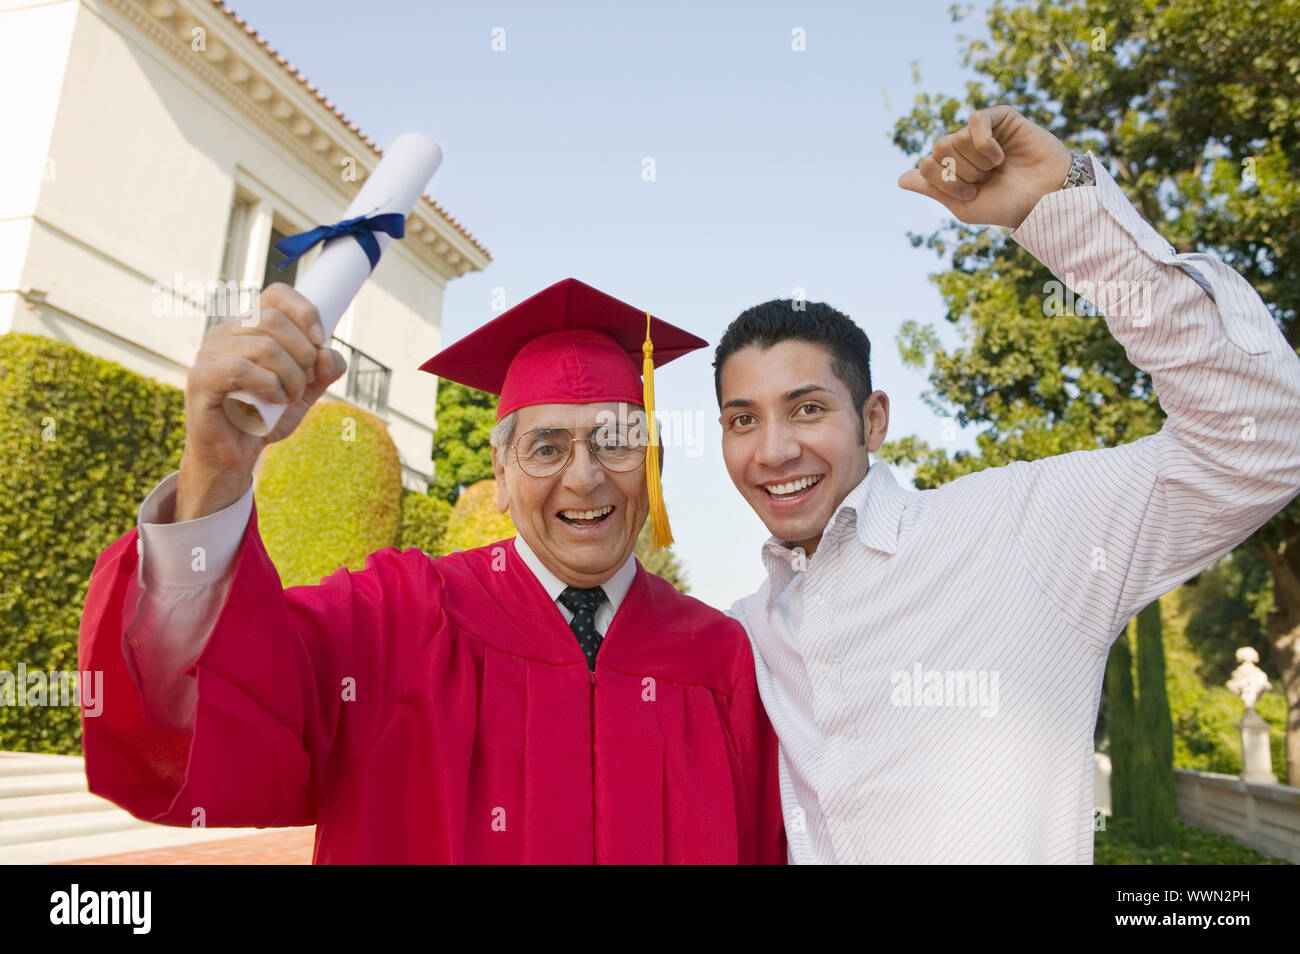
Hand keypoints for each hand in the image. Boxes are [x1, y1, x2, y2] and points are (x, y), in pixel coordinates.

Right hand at [176, 283, 347, 520]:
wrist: (235, 455)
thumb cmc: (266, 417)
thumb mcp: (306, 390)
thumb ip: (324, 369)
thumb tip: (327, 353)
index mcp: (248, 327)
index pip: (277, 294)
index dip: (305, 311)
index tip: (320, 340)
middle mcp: (225, 333)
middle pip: (274, 320)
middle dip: (303, 353)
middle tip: (303, 383)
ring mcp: (209, 353)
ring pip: (263, 346)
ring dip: (290, 376)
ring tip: (289, 397)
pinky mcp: (200, 379)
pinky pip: (240, 369)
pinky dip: (268, 385)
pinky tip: (274, 400)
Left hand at [897, 105, 1072, 228]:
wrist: (1044, 198)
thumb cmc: (1007, 205)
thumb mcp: (963, 206)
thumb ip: (933, 189)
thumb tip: (900, 179)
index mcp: (952, 168)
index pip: (926, 165)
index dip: (946, 182)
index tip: (971, 194)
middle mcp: (963, 148)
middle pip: (938, 148)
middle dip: (961, 172)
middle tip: (985, 180)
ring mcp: (981, 131)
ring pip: (955, 137)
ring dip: (976, 161)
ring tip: (997, 168)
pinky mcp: (1000, 117)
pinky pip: (975, 120)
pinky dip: (984, 143)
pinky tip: (999, 155)